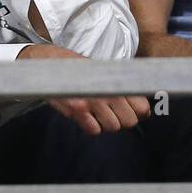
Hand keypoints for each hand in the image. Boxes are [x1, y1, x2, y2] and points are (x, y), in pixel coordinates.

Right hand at [18, 43, 149, 133]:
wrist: (49, 62)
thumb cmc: (76, 66)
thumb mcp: (102, 69)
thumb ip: (120, 84)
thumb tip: (141, 107)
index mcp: (116, 80)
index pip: (142, 108)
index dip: (139, 113)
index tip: (133, 112)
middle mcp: (107, 91)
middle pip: (130, 121)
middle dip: (123, 120)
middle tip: (112, 113)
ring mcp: (93, 102)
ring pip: (112, 127)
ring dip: (106, 124)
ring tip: (98, 114)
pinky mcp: (77, 111)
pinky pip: (94, 130)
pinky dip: (92, 127)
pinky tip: (86, 117)